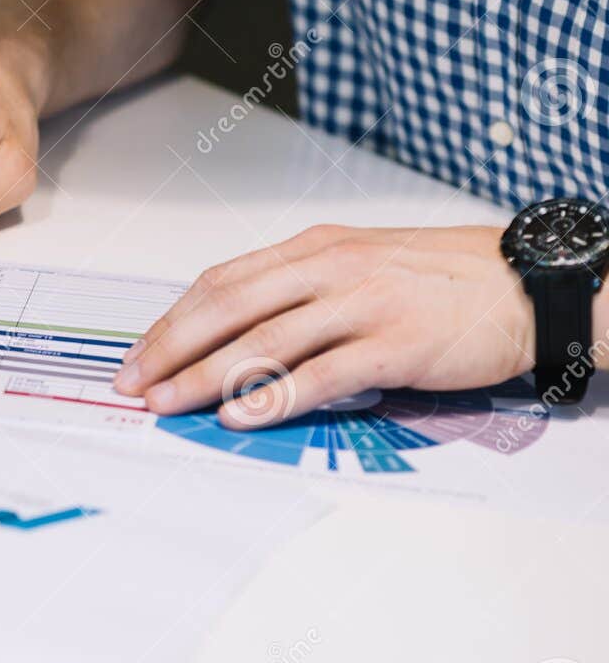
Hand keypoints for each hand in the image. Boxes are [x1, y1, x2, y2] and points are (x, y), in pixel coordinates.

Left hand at [113, 225, 534, 427]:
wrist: (529, 281)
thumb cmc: (444, 278)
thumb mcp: (361, 262)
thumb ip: (302, 289)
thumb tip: (241, 331)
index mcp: (314, 247)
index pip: (222, 282)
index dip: (173, 321)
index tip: (139, 354)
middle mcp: (329, 268)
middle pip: (227, 308)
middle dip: (170, 348)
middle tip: (133, 383)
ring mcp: (362, 303)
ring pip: (262, 342)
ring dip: (205, 377)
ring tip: (167, 404)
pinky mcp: (394, 344)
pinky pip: (320, 374)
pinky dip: (273, 397)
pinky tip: (239, 415)